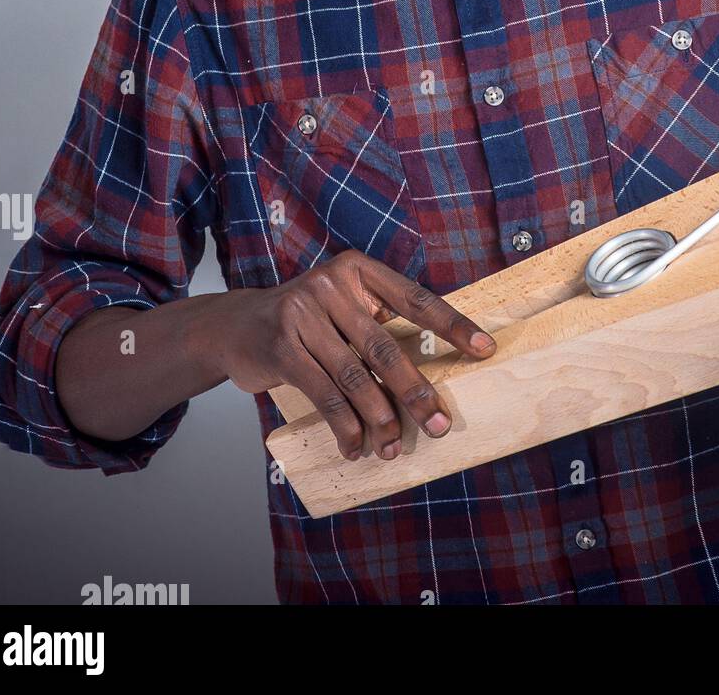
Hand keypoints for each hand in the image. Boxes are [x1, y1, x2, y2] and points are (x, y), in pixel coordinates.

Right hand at [204, 249, 495, 461]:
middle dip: (415, 391)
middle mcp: (331, 286)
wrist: (234, 325)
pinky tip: (356, 447)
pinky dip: (344, 426)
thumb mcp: (342, 305)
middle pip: (384, 346)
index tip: (485, 349)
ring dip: (379, 419)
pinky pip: (324, 394)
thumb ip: (377, 323)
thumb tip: (433, 372)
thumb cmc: (306, 320)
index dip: (452, 325)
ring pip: (354, 377)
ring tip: (394, 447)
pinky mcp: (282, 347)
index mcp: (358, 270)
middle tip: (439, 423)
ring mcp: (302, 314)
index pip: (415, 299)